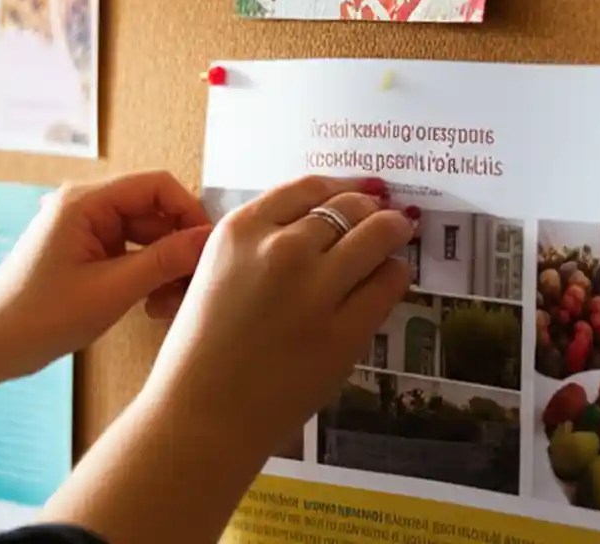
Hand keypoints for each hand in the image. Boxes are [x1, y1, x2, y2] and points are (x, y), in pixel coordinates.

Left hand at [0, 171, 212, 376]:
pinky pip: (128, 254)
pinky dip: (145, 276)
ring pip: (144, 237)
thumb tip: (208, 240)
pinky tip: (151, 307)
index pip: (156, 185)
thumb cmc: (40, 316)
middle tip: (194, 286)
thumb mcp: (112, 290)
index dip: (189, 212)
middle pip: (153, 212)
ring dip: (163, 268)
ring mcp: (84, 231)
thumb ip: (164, 261)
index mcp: (85, 202)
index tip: (208, 247)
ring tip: (168, 306)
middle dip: (178, 248)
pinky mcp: (83, 253)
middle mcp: (85, 208)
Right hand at [138, 175, 414, 458]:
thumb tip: (315, 227)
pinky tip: (389, 278)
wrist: (203, 413)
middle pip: (347, 207)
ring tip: (399, 234)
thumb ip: (258, 246)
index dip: (340, 186)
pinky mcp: (345, 330)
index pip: (307, 189)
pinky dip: (394, 274)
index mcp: (240, 232)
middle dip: (370, 208)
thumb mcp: (215, 274)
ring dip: (393, 231)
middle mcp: (280, 250)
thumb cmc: (200, 349)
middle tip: (383, 216)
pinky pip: (388, 283)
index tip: (356, 192)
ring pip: (376, 235)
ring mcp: (316, 290)